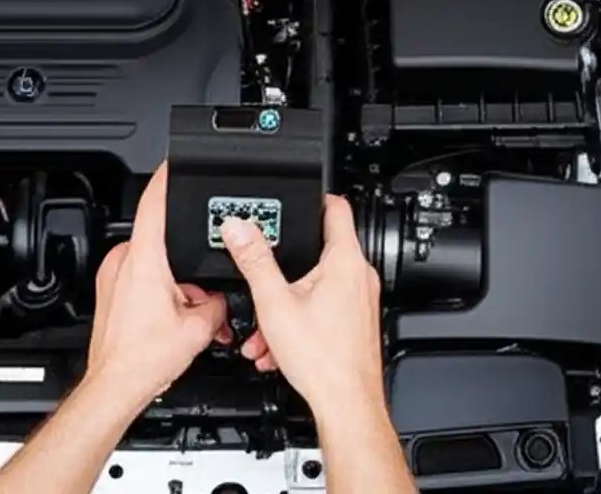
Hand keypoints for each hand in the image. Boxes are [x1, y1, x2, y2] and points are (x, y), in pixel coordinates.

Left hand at [85, 163, 231, 406]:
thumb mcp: (199, 327)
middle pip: (164, 243)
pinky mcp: (109, 294)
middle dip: (188, 263)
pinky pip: (140, 281)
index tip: (175, 162)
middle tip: (205, 288)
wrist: (115, 386)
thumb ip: (219, 302)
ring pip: (154, 265)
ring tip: (191, 312)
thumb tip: (225, 297)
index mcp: (144, 259)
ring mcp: (113, 277)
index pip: (153, 203)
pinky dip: (161, 294)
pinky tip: (174, 318)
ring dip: (176, 284)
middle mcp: (123, 262)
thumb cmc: (144, 359)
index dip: (166, 178)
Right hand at [219, 195, 384, 416]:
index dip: (313, 197)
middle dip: (286, 263)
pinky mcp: (357, 321)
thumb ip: (254, 260)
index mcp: (344, 261)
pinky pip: (324, 307)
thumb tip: (239, 228)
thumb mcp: (274, 302)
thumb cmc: (322, 359)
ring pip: (317, 285)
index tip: (294, 198)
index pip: (336, 207)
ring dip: (287, 299)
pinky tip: (277, 342)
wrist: (345, 404)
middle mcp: (359, 277)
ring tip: (266, 323)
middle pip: (320, 249)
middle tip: (263, 267)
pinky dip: (299, 318)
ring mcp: (361, 300)